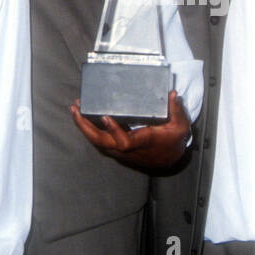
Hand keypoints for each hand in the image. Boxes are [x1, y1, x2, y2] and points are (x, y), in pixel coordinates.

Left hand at [70, 90, 190, 169]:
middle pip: (101, 142)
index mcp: (142, 142)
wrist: (169, 160)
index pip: (124, 141)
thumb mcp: (180, 126)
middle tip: (75, 109)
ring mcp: (120, 150)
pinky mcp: (117, 148)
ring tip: (74, 110)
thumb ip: (177, 110)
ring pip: (97, 142)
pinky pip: (99, 141)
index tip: (105, 117)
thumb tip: (172, 95)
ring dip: (83, 127)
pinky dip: (88, 129)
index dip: (114, 131)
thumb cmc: (173, 141)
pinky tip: (82, 117)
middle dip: (85, 127)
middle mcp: (127, 149)